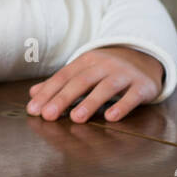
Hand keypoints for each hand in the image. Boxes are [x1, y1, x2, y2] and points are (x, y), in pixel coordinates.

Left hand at [26, 45, 164, 122]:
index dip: (47, 93)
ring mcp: (124, 74)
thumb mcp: (83, 71)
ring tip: (76, 118)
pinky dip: (122, 106)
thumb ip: (60, 83)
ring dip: (90, 103)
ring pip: (105, 88)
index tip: (34, 109)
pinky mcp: (142, 86)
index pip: (63, 77)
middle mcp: (103, 65)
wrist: (143, 58)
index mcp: (85, 61)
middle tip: (47, 115)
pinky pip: (132, 96)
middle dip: (62, 98)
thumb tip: (33, 93)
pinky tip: (111, 118)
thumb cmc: (106, 69)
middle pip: (80, 81)